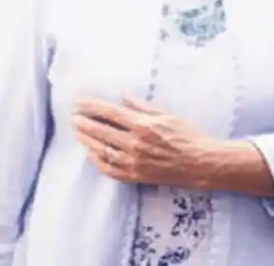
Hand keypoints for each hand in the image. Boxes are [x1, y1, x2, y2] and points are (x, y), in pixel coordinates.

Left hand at [72, 96, 220, 188]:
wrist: (200, 163)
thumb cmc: (187, 135)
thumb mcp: (167, 114)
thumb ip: (143, 107)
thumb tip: (123, 97)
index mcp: (143, 125)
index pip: (110, 113)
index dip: (92, 106)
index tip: (79, 101)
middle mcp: (135, 144)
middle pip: (101, 131)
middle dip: (84, 122)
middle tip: (73, 116)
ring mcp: (134, 162)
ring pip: (102, 150)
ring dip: (87, 140)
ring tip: (78, 131)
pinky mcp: (136, 176)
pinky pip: (110, 169)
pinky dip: (98, 161)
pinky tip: (91, 153)